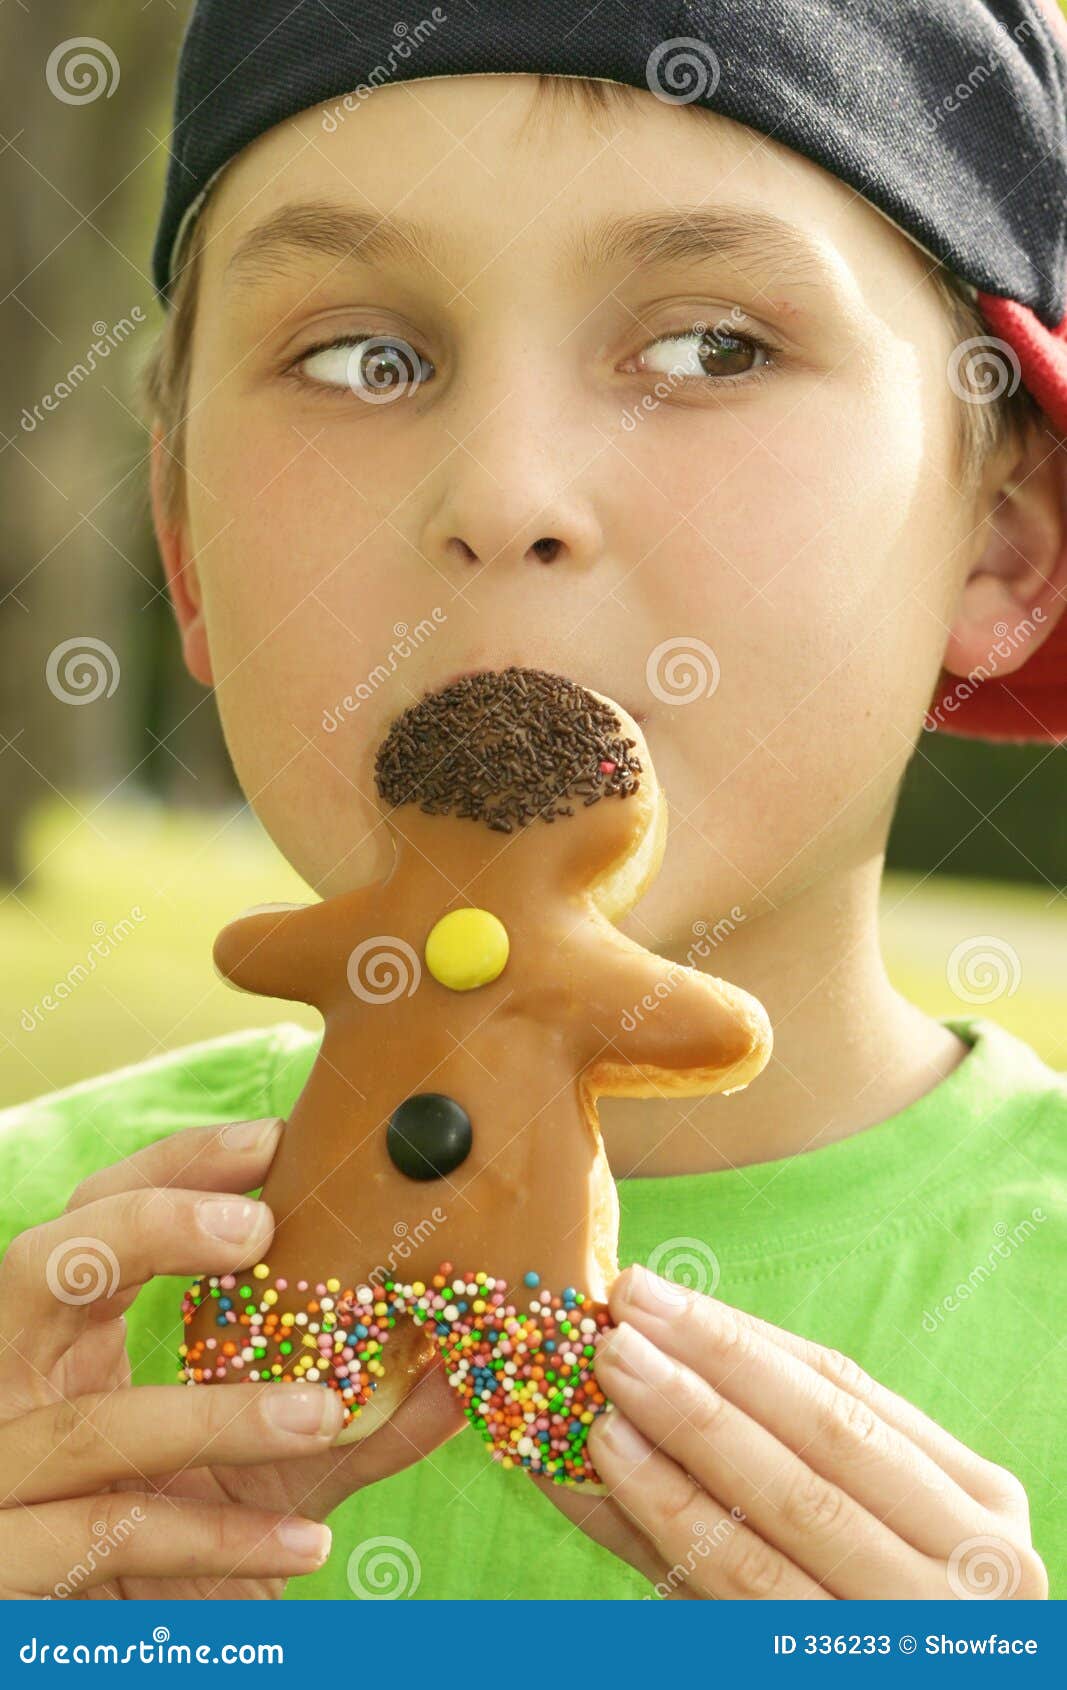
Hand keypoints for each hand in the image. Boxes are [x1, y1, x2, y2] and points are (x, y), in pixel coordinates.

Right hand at [0, 1116, 462, 1599]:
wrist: (111, 1644)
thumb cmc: (183, 1527)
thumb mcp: (272, 1468)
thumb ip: (359, 1420)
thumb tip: (461, 1370)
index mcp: (63, 1334)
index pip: (93, 1212)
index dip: (171, 1170)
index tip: (272, 1142)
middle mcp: (12, 1385)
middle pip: (36, 1267)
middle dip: (142, 1229)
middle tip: (256, 1226)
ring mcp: (0, 1474)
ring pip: (91, 1427)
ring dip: (215, 1416)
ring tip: (321, 1410)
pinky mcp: (5, 1567)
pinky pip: (110, 1541)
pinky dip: (213, 1541)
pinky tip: (303, 1546)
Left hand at [535, 1264, 1047, 1599]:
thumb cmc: (864, 1600)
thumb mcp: (858, 1519)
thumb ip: (763, 1438)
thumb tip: (651, 1337)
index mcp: (976, 1503)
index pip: (845, 1395)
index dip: (739, 1339)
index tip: (651, 1293)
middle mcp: (969, 1566)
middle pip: (823, 1442)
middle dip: (713, 1374)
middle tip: (622, 1329)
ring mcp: (911, 1625)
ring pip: (788, 1515)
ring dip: (685, 1444)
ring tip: (605, 1398)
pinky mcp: (839, 1669)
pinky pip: (741, 1592)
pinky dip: (665, 1525)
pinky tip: (605, 1479)